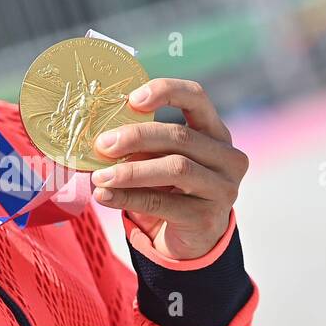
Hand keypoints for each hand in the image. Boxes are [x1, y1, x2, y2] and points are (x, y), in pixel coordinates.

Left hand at [90, 78, 249, 260]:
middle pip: (180, 136)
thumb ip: (140, 142)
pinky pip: (162, 203)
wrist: (191, 234)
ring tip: (99, 176)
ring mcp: (223, 188)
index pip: (196, 97)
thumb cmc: (169, 185)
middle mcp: (227, 157)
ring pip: (175, 168)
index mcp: (214, 131)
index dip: (165, 91)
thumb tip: (98, 136)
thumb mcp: (158, 157)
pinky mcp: (208, 218)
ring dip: (130, 171)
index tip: (132, 99)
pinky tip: (103, 196)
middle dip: (136, 137)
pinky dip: (127, 197)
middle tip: (102, 145)